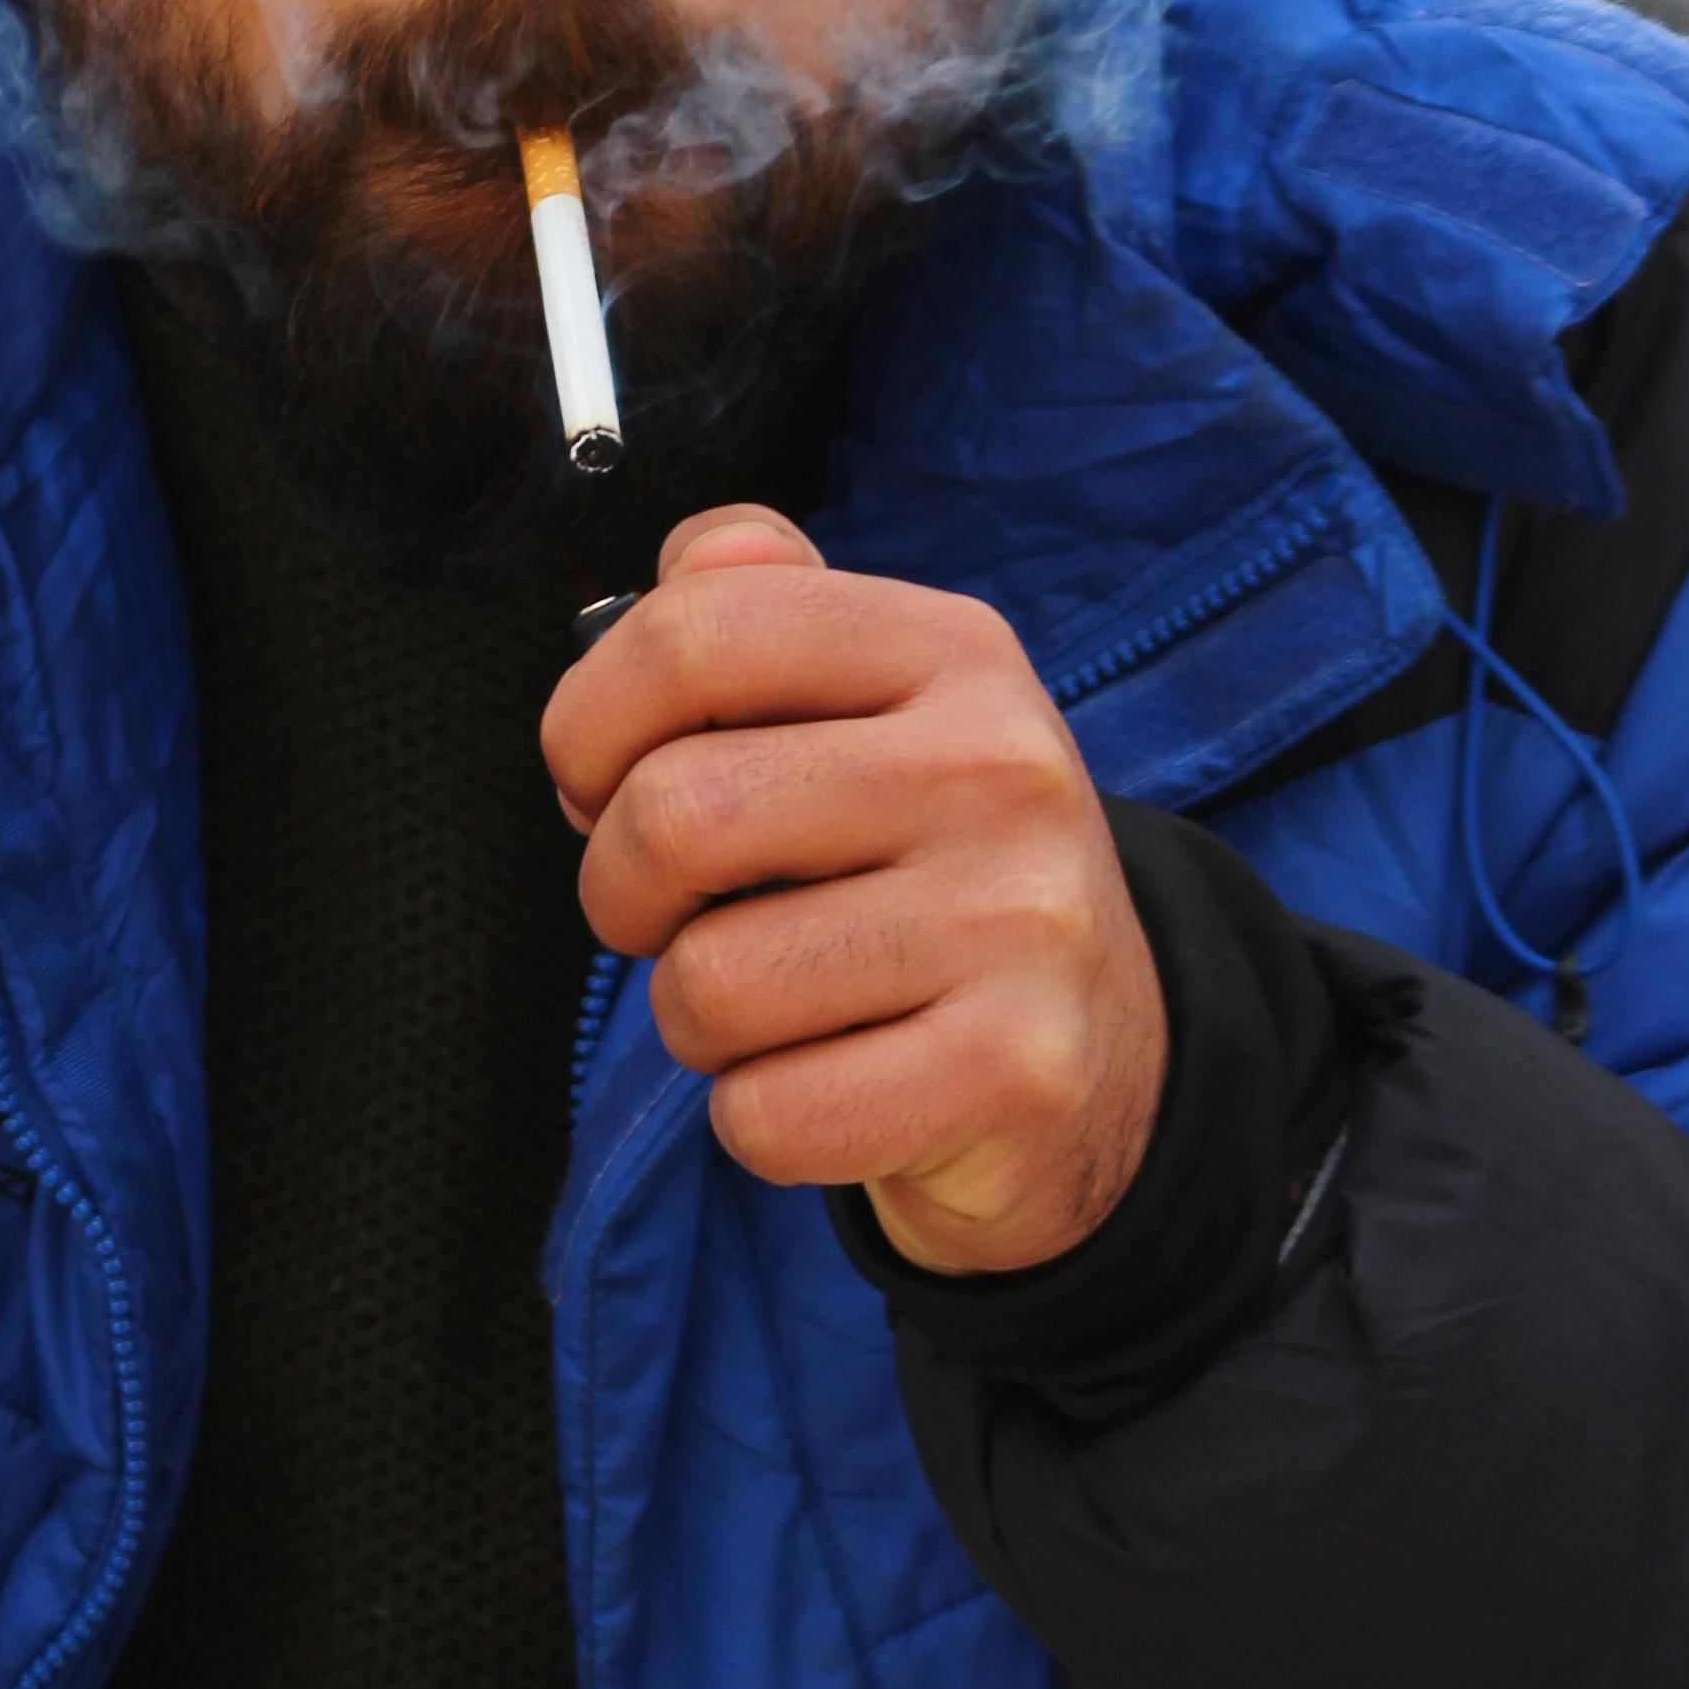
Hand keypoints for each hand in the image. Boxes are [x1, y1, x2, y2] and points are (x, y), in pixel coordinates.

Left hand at [544, 508, 1165, 1276]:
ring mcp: (1020, 923)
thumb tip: (681, 570)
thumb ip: (758, 605)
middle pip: (676, 814)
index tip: (592, 782)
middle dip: (620, 890)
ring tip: (773, 1001)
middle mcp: (1000, 768)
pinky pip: (768, 1113)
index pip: (696, 630)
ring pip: (708, 984)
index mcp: (951, 650)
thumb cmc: (920, 861)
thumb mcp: (868, 705)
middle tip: (666, 917)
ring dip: (695, 1017)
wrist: (1099, 1051)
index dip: (588, 722)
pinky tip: (829, 1080)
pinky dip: (756, 1118)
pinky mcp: (1013, 1071)